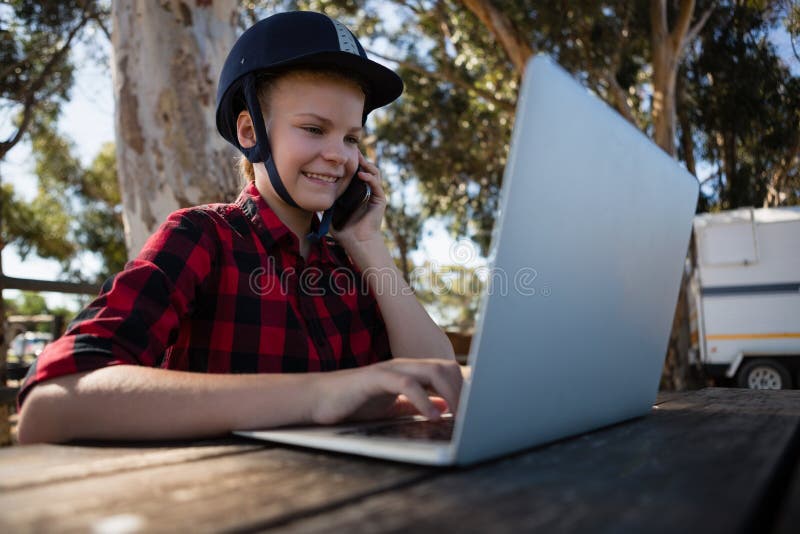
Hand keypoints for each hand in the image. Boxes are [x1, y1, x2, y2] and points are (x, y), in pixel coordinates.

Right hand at [310, 358, 463, 424]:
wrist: (319, 399)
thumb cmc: (354, 402)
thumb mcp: (392, 405)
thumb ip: (416, 404)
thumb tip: (443, 407)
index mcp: (410, 371)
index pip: (446, 371)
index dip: (463, 388)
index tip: (474, 410)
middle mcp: (403, 366)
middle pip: (445, 368)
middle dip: (462, 391)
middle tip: (470, 416)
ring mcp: (389, 369)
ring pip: (431, 371)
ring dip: (450, 393)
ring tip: (458, 416)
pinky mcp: (374, 378)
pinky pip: (405, 383)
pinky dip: (423, 399)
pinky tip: (432, 415)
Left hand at [330, 152, 386, 246]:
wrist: (358, 243)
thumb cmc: (344, 231)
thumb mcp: (331, 212)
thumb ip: (325, 203)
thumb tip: (312, 193)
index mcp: (358, 192)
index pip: (357, 172)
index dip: (352, 162)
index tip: (342, 155)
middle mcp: (368, 192)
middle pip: (367, 169)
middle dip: (360, 159)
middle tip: (352, 151)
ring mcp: (375, 195)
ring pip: (375, 173)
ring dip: (366, 165)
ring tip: (358, 159)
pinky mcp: (380, 200)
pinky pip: (376, 185)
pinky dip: (369, 178)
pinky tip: (361, 174)